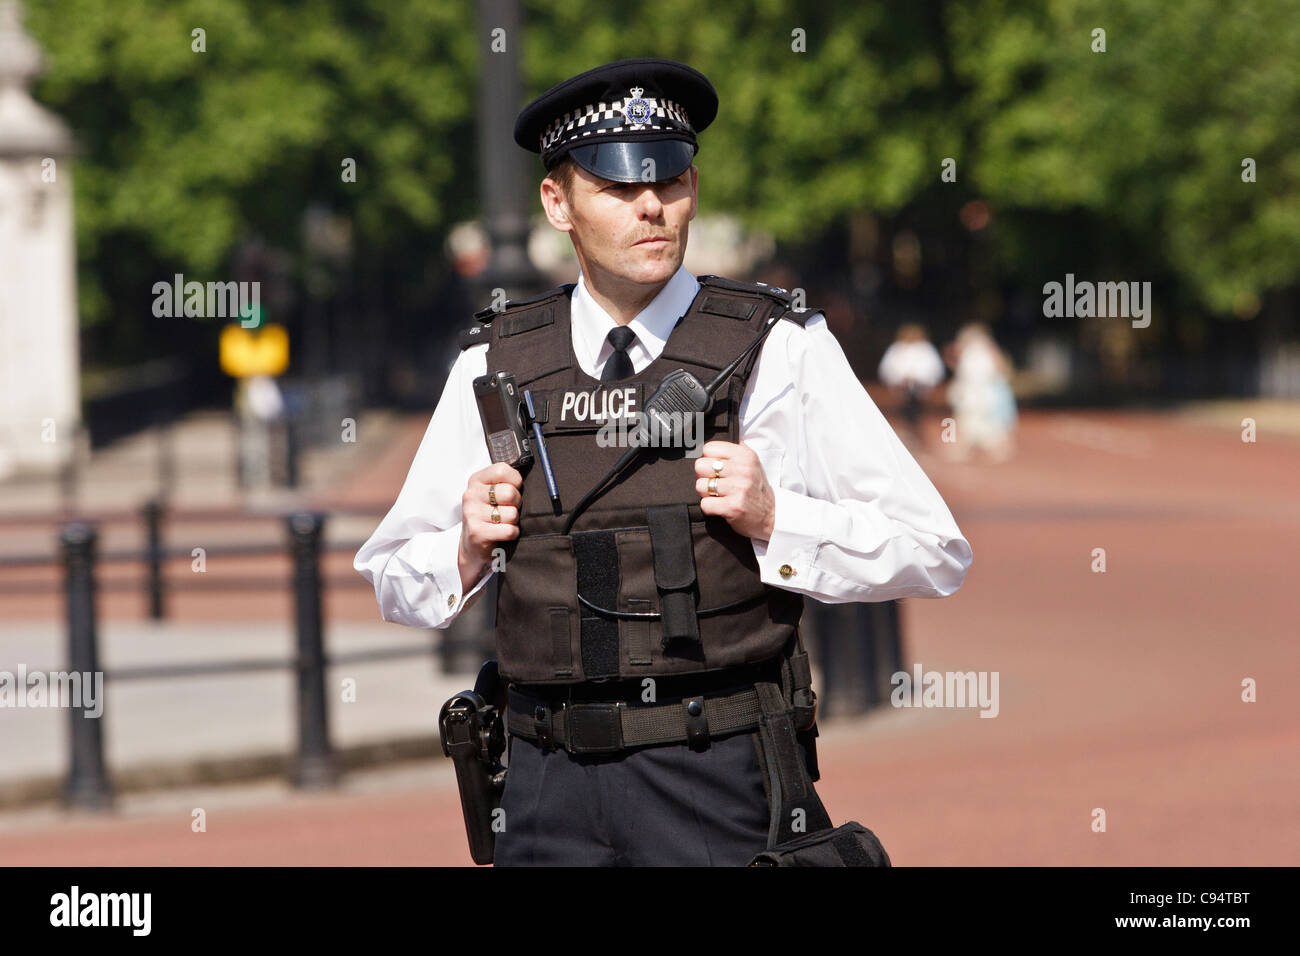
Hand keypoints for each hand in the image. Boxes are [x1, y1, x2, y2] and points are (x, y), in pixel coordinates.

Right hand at [458, 462, 522, 591]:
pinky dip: (512, 533)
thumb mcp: (492, 493)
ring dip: (513, 521)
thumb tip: (532, 475)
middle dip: (516, 504)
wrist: (473, 545)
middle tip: (508, 510)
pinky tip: (504, 533)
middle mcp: (471, 495)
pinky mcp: (477, 532)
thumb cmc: (488, 516)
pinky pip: (509, 530)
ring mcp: (472, 514)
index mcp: (476, 480)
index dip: (515, 481)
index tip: (513, 489)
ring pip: (512, 513)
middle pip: (509, 493)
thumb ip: (506, 481)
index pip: (502, 470)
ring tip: (503, 523)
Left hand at [693, 440, 775, 540]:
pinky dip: (710, 507)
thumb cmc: (756, 488)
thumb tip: (716, 436)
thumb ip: (735, 449)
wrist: (771, 515)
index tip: (718, 469)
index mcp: (745, 455)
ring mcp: (738, 488)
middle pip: (700, 466)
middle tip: (717, 483)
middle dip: (705, 476)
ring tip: (719, 495)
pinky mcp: (732, 507)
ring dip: (707, 493)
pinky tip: (720, 506)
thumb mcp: (752, 463)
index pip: (709, 448)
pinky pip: (705, 504)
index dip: (709, 460)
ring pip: (700, 485)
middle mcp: (742, 469)